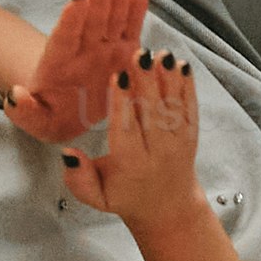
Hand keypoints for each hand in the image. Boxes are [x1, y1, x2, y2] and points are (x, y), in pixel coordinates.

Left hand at [2, 0, 147, 152]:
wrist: (70, 113)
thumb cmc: (52, 115)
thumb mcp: (36, 121)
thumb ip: (25, 112)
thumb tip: (16, 95)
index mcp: (58, 67)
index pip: (64, 40)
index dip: (71, 20)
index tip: (77, 0)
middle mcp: (83, 53)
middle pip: (90, 23)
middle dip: (98, 2)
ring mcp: (104, 50)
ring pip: (111, 20)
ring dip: (118, 0)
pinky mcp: (124, 53)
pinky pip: (130, 29)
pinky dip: (136, 11)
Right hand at [56, 51, 207, 226]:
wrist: (167, 206)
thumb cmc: (123, 196)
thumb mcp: (95, 195)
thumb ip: (79, 178)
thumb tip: (68, 153)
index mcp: (131, 164)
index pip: (125, 129)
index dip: (121, 102)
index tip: (118, 76)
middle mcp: (158, 152)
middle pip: (151, 112)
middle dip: (145, 81)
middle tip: (139, 54)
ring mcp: (178, 142)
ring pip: (173, 107)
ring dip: (168, 78)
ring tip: (160, 54)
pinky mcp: (192, 135)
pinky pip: (190, 107)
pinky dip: (187, 85)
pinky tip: (180, 65)